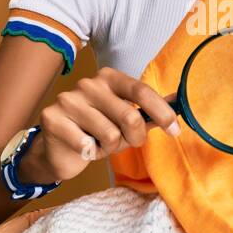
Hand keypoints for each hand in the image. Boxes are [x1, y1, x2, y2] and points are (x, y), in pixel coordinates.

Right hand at [28, 67, 181, 181]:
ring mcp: (68, 100)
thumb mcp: (124, 121)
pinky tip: (82, 148)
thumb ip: (148, 112)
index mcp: (109, 78)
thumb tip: (179, 102)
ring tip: (97, 143)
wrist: (57, 150)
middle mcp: (88, 84)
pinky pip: (87, 146)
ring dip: (109, 148)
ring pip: (110, 135)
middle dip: (134, 138)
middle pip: (129, 117)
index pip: (141, 91)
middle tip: (125, 142)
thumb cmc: (96, 132)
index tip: (175, 131)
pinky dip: (90, 154)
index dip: (162, 112)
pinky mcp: (53, 119)